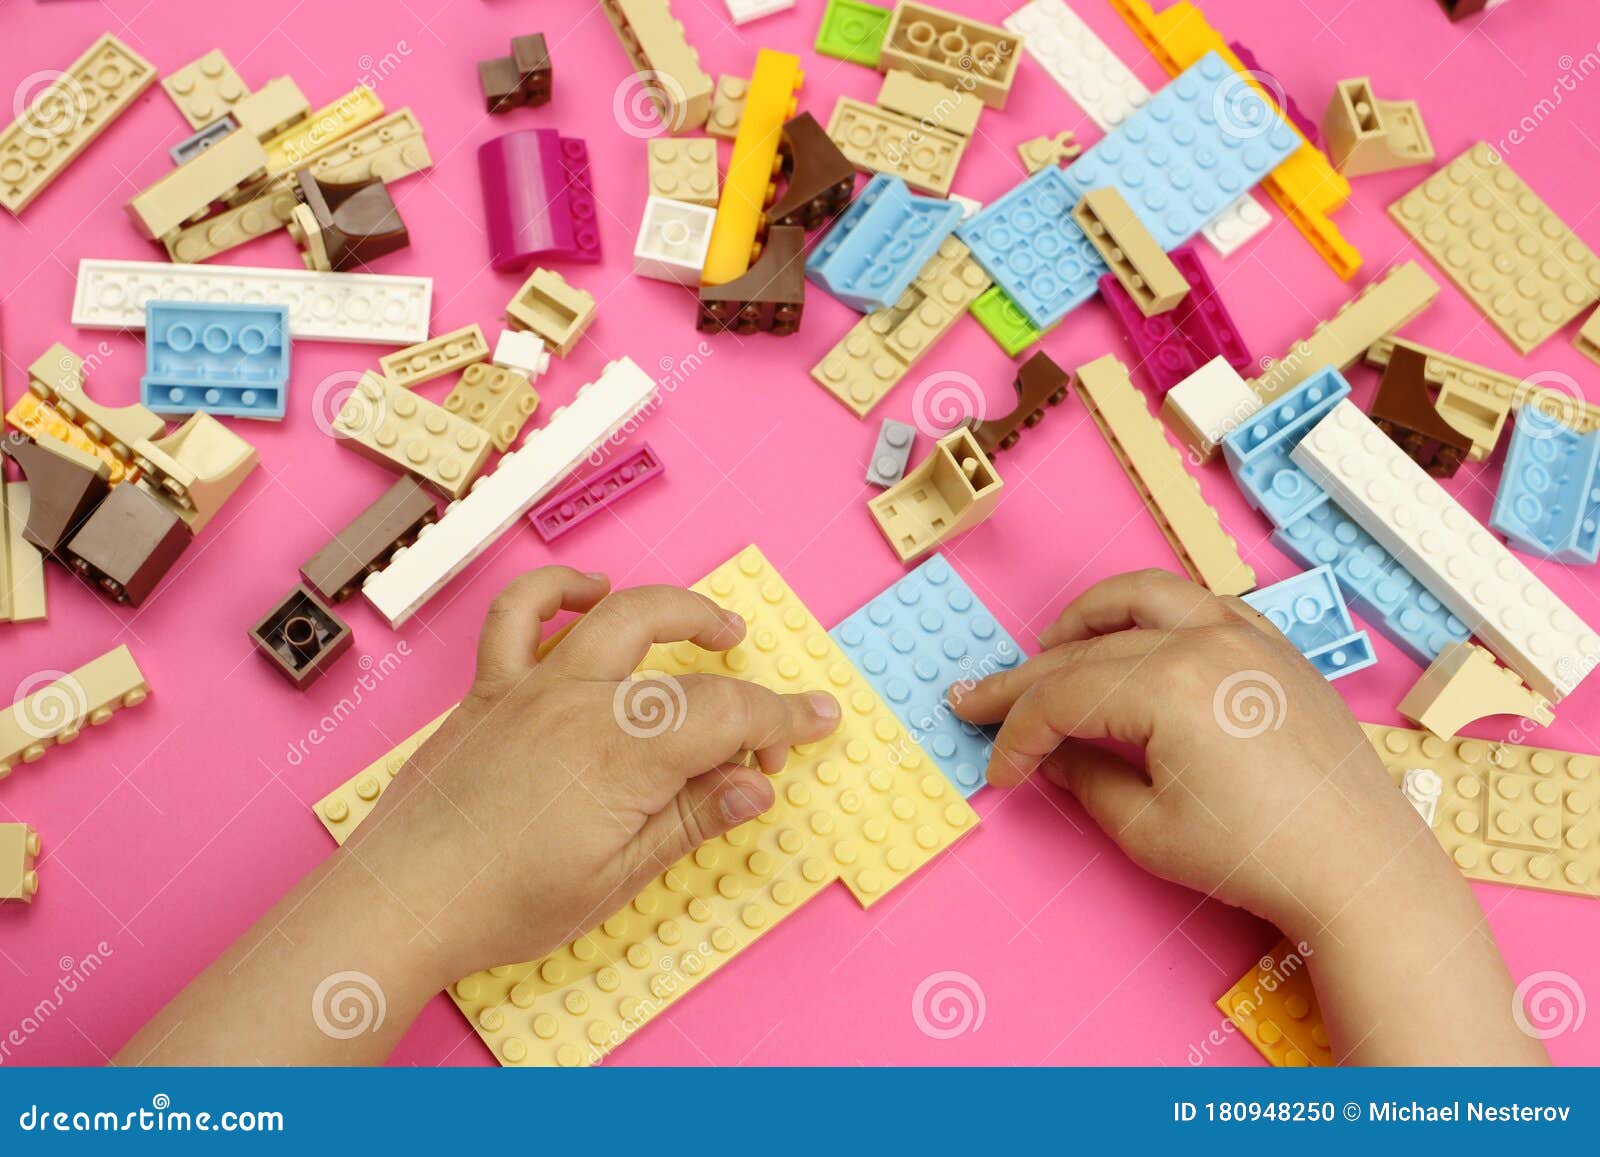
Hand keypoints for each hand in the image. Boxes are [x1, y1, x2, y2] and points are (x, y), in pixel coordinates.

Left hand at [348, 567, 841, 982]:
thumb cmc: (500, 904)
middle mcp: (579, 704)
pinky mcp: (489, 690)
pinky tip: (588, 592)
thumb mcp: (615, 879)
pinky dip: (556, 590)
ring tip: (710, 626)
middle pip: (683, 660)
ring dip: (673, 610)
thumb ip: (689, 821)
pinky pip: (518, 615)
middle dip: (741, 672)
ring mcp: (530, 689)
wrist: (400, 901)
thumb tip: (754, 785)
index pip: (726, 715)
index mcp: (620, 756)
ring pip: (614, 614)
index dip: (781, 718)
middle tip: (769, 706)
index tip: (816, 720)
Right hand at [948, 568, 1435, 938]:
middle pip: (1086, 648)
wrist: (1359, 867)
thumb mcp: (1147, 829)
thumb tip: (1051, 756)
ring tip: (1050, 649)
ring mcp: (1245, 636)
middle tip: (978, 700)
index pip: (1059, 697)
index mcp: (1167, 686)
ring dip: (1086, 618)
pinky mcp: (1274, 649)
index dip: (1015, 735)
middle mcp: (1203, 642)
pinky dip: (1153, 614)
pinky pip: (1200, 605)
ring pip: (1143, 597)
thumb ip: (1085, 778)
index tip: (997, 772)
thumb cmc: (1257, 856)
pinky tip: (1135, 642)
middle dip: (1025, 681)